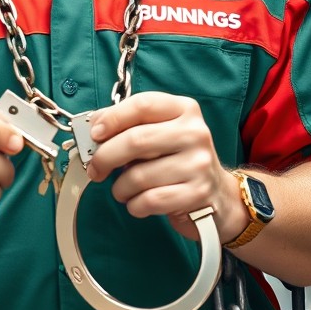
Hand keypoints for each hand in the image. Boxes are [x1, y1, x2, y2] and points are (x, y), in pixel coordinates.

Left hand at [85, 92, 243, 242]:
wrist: (217, 195)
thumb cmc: (177, 160)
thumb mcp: (159, 133)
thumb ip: (129, 126)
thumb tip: (92, 126)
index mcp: (184, 109)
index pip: (142, 105)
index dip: (112, 118)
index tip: (94, 134)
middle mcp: (195, 133)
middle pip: (136, 140)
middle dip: (105, 157)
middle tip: (95, 169)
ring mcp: (199, 164)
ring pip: (138, 175)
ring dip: (120, 187)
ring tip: (123, 189)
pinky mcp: (197, 194)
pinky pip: (150, 200)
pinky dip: (134, 205)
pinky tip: (138, 202)